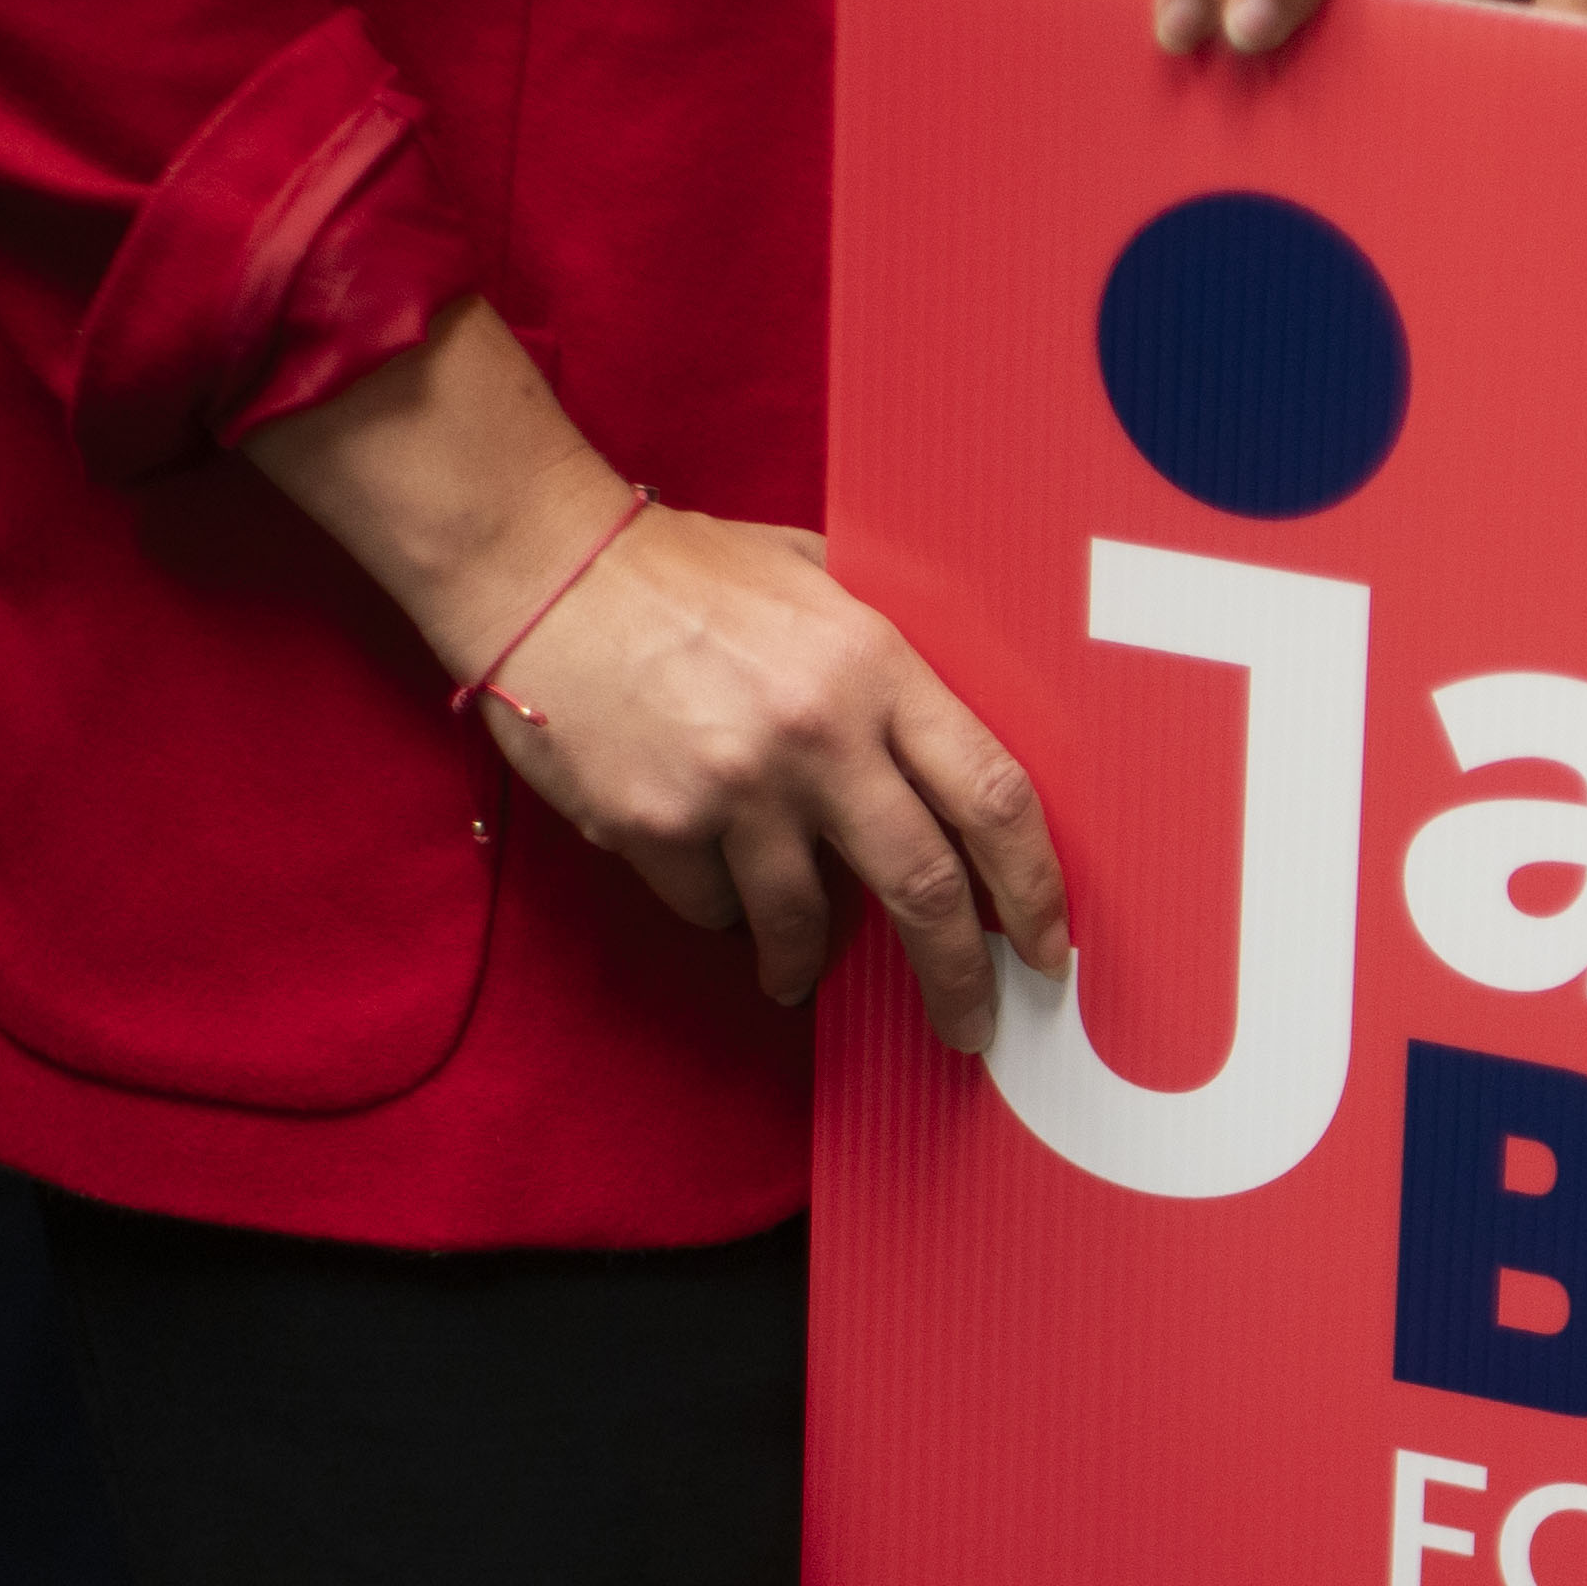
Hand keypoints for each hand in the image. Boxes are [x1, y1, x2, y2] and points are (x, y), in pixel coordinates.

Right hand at [244, 303, 1063, 1055]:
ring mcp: (734, 786)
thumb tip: (952, 749)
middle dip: (958, 976)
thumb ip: (886, 658)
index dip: (1037, 888)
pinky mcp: (653, 824)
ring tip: (796, 970)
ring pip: (804, 921)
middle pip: (925, 889)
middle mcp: (818, 734)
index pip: (993, 796)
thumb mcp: (815, 577)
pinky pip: (712, 907)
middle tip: (969, 1025)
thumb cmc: (679, 568)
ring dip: (806, 959)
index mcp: (876, 667)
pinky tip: (706, 877)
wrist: (537, 560)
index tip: (1049, 946)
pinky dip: (719, 909)